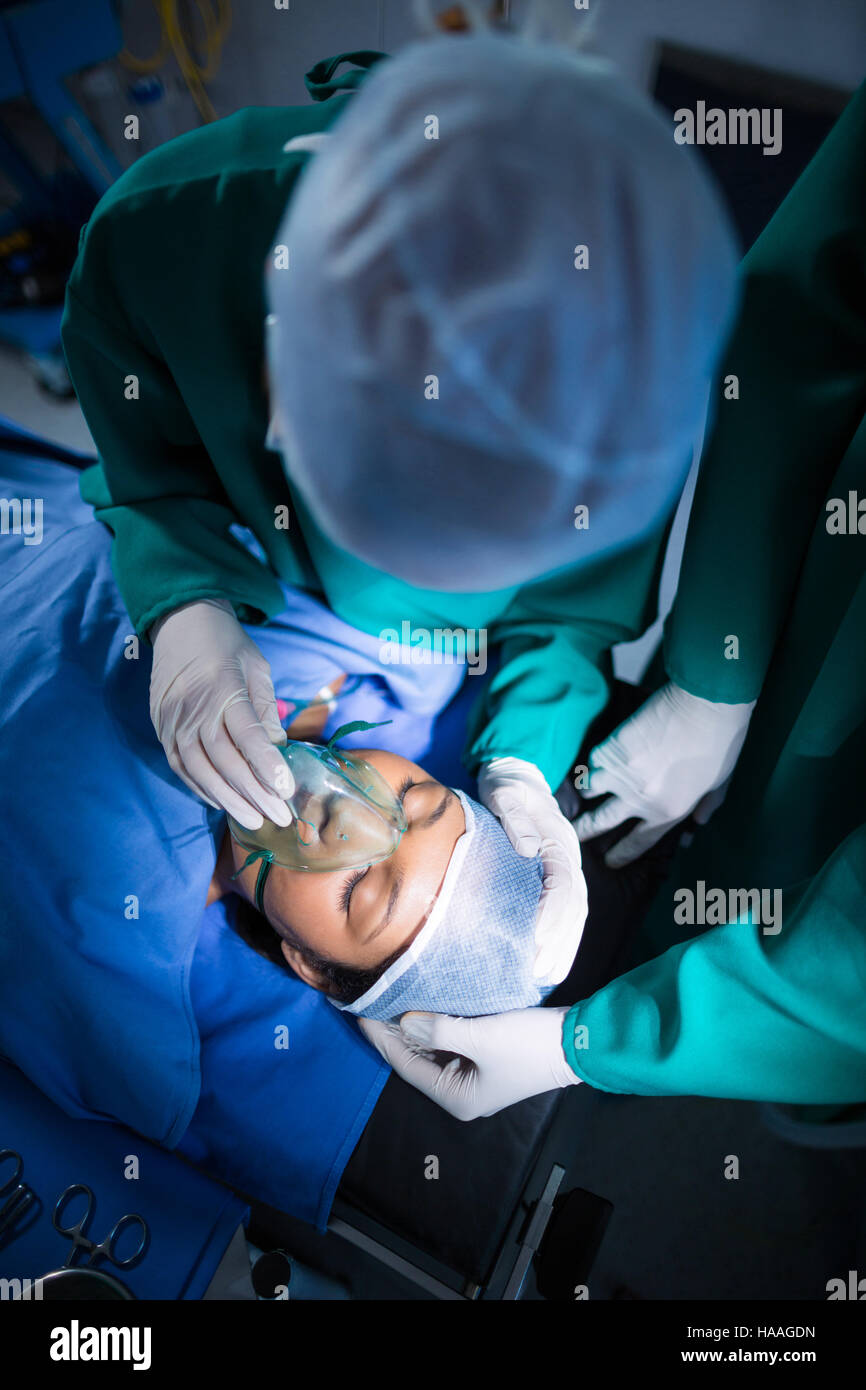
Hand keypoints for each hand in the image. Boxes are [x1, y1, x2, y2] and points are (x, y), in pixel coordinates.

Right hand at [149, 599, 293, 828]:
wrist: (180, 621)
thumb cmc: (226, 644)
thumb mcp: (256, 668)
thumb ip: (265, 710)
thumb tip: (278, 750)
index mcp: (224, 689)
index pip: (247, 737)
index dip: (267, 766)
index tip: (286, 790)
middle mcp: (195, 708)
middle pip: (225, 761)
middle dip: (254, 793)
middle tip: (279, 816)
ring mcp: (174, 720)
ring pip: (200, 770)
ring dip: (229, 799)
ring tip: (254, 819)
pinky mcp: (161, 727)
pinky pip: (180, 765)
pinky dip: (201, 787)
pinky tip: (222, 802)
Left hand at [359, 1007, 580, 1120]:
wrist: (578, 1042)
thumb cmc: (528, 1045)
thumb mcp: (481, 1037)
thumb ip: (438, 1031)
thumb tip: (404, 1022)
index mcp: (456, 1099)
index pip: (405, 1065)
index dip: (381, 1038)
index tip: (360, 1012)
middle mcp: (460, 1094)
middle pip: (415, 1060)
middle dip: (393, 1033)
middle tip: (370, 1002)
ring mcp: (473, 1077)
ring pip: (430, 1051)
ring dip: (412, 1029)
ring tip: (388, 1001)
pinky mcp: (484, 1060)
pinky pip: (447, 1044)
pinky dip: (432, 1028)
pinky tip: (419, 1008)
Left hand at [478, 757, 586, 981]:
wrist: (516, 778)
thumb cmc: (505, 787)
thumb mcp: (504, 792)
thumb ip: (514, 815)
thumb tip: (531, 848)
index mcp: (558, 841)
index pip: (563, 883)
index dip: (553, 914)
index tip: (538, 940)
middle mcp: (567, 859)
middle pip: (574, 907)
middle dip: (560, 941)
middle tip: (539, 972)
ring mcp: (565, 870)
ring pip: (574, 915)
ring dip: (563, 947)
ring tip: (546, 977)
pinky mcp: (555, 879)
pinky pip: (565, 914)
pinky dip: (560, 940)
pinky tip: (548, 963)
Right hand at [576, 681, 755, 866]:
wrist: (704, 706)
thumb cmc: (719, 745)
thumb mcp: (719, 784)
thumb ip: (705, 807)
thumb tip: (696, 825)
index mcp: (668, 811)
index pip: (639, 841)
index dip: (622, 854)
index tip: (609, 862)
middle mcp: (639, 798)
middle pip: (601, 822)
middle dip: (583, 831)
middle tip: (571, 834)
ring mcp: (621, 774)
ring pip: (589, 789)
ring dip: (588, 789)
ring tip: (586, 788)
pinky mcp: (611, 749)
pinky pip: (594, 761)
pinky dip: (597, 760)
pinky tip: (603, 756)